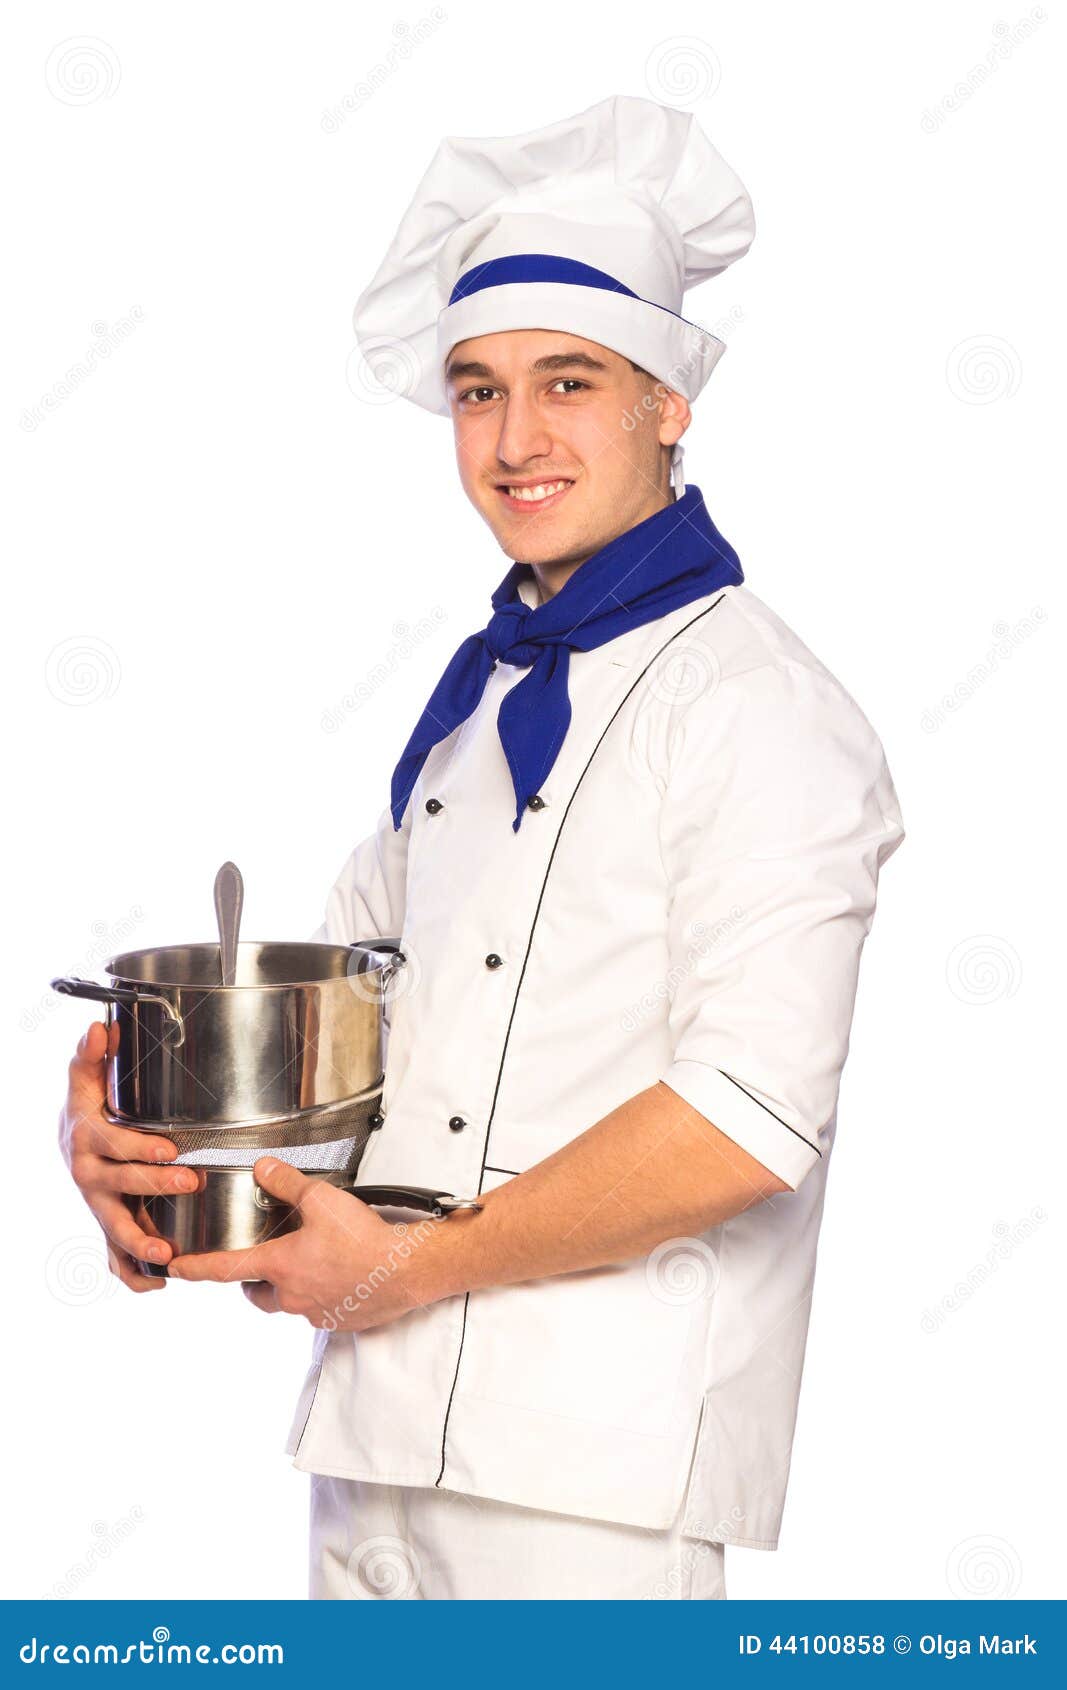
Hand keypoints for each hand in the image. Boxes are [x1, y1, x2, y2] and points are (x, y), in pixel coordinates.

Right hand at [58, 1020, 195, 1287]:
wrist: (68, 1137)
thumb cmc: (88, 1104)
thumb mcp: (86, 1078)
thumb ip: (92, 1055)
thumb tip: (100, 1028)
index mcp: (88, 1138)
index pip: (114, 1144)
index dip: (140, 1148)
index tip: (170, 1149)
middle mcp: (89, 1174)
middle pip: (120, 1186)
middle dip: (155, 1187)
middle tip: (190, 1182)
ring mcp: (97, 1202)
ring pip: (113, 1226)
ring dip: (138, 1241)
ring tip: (166, 1252)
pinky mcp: (106, 1220)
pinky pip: (112, 1256)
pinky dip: (130, 1273)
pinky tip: (156, 1284)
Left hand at [167, 1158, 456, 1329]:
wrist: (404, 1271)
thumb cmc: (363, 1238)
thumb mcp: (322, 1199)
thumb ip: (288, 1183)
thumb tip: (264, 1168)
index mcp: (279, 1265)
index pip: (225, 1268)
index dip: (196, 1268)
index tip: (176, 1270)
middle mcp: (290, 1294)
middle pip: (257, 1293)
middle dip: (253, 1281)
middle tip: (262, 1263)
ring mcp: (314, 1312)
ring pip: (290, 1301)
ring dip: (292, 1286)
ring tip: (311, 1264)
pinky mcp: (339, 1321)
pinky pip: (320, 1309)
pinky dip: (323, 1294)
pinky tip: (341, 1277)